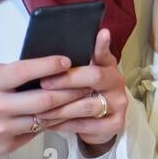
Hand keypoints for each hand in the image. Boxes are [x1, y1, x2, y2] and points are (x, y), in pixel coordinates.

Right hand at [0, 54, 78, 158]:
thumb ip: (12, 73)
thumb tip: (47, 68)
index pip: (25, 71)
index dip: (48, 65)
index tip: (67, 60)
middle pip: (44, 99)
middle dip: (71, 90)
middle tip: (89, 82)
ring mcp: (3, 130)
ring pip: (45, 118)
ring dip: (68, 109)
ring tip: (86, 99)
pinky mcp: (7, 146)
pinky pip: (36, 132)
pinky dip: (51, 122)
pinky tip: (66, 114)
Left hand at [35, 28, 129, 153]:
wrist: (99, 124)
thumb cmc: (84, 94)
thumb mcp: (81, 76)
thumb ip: (74, 64)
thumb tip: (52, 51)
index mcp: (108, 66)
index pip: (105, 53)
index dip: (102, 45)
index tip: (101, 33)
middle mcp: (117, 82)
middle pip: (95, 76)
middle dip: (67, 80)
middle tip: (43, 83)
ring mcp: (119, 104)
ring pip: (87, 105)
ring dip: (61, 108)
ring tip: (39, 109)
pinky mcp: (115, 124)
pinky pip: (86, 125)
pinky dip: (65, 125)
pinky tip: (50, 123)